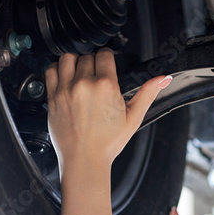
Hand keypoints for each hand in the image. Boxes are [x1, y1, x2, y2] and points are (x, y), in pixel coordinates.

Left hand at [44, 48, 171, 175]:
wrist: (85, 159)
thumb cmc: (107, 143)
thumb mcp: (133, 118)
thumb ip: (147, 94)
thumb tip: (162, 79)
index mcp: (106, 86)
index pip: (105, 55)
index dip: (107, 58)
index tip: (107, 66)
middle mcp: (84, 84)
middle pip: (87, 56)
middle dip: (92, 63)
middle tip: (95, 76)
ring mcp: (66, 90)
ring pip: (67, 58)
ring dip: (74, 62)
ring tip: (79, 74)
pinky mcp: (53, 97)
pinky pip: (50, 70)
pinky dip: (57, 69)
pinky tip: (65, 78)